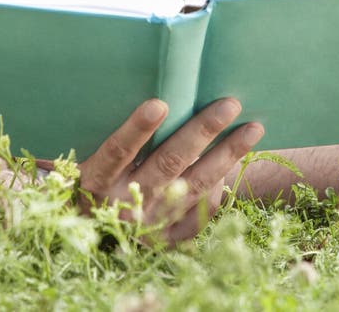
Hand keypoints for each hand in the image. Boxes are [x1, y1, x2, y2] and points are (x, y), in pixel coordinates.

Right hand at [79, 97, 263, 243]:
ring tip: (252, 129)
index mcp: (96, 180)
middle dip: (201, 131)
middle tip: (229, 105)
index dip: (137, 129)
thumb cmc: (93, 177)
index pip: (117, 152)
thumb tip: (154, 98)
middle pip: (167, 163)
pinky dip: (219, 186)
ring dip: (226, 155)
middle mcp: (123, 205)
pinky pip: (200, 211)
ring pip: (194, 185)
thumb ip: (114, 136)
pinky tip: (236, 161)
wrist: (90, 230)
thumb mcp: (87, 157)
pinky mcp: (166, 240)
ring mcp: (148, 225)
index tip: (159, 104)